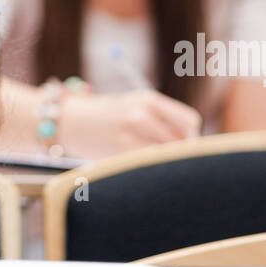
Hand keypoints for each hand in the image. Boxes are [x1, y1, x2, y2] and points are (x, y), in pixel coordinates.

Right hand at [60, 88, 201, 159]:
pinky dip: (149, 167)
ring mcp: (130, 131)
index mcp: (149, 98)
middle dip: (179, 153)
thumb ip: (162, 121)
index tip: (183, 147)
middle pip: (181, 141)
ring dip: (164, 162)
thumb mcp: (135, 107)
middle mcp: (142, 112)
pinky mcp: (120, 149)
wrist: (70, 120)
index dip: (191, 137)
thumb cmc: (109, 117)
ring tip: (149, 162)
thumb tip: (194, 147)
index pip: (189, 121)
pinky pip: (149, 163)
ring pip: (167, 154)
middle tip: (166, 160)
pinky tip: (137, 166)